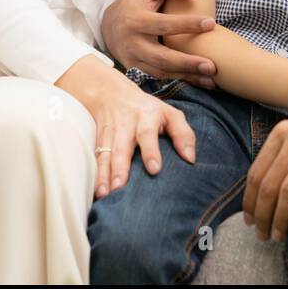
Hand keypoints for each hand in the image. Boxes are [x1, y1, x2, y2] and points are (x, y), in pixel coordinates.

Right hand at [55, 54, 196, 197]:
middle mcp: (126, 124)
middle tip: (120, 187)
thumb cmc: (149, 110)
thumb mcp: (170, 114)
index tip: (154, 169)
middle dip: (121, 168)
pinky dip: (97, 175)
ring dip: (105, 175)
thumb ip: (183, 134)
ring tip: (106, 194)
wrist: (113, 94)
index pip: (147, 133)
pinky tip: (98, 192)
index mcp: (147, 116)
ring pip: (106, 154)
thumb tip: (190, 159)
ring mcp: (110, 133)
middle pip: (122, 147)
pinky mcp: (99, 141)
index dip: (150, 151)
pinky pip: (97, 158)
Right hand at [101, 0, 217, 86]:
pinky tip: (199, 81)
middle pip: (162, 57)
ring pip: (161, 72)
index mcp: (135, 19)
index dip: (187, 24)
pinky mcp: (136, 70)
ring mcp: (133, 59)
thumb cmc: (134, 2)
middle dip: (187, 63)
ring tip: (211, 79)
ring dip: (187, 76)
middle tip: (212, 66)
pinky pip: (159, 78)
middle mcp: (132, 43)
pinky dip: (180, 80)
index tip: (211, 24)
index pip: (164, 24)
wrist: (109, 24)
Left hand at [242, 113, 287, 242]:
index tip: (248, 221)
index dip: (250, 201)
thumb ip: (287, 152)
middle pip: (269, 184)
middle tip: (262, 235)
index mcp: (283, 132)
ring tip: (279, 235)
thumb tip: (265, 188)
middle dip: (262, 215)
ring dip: (280, 217)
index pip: (256, 173)